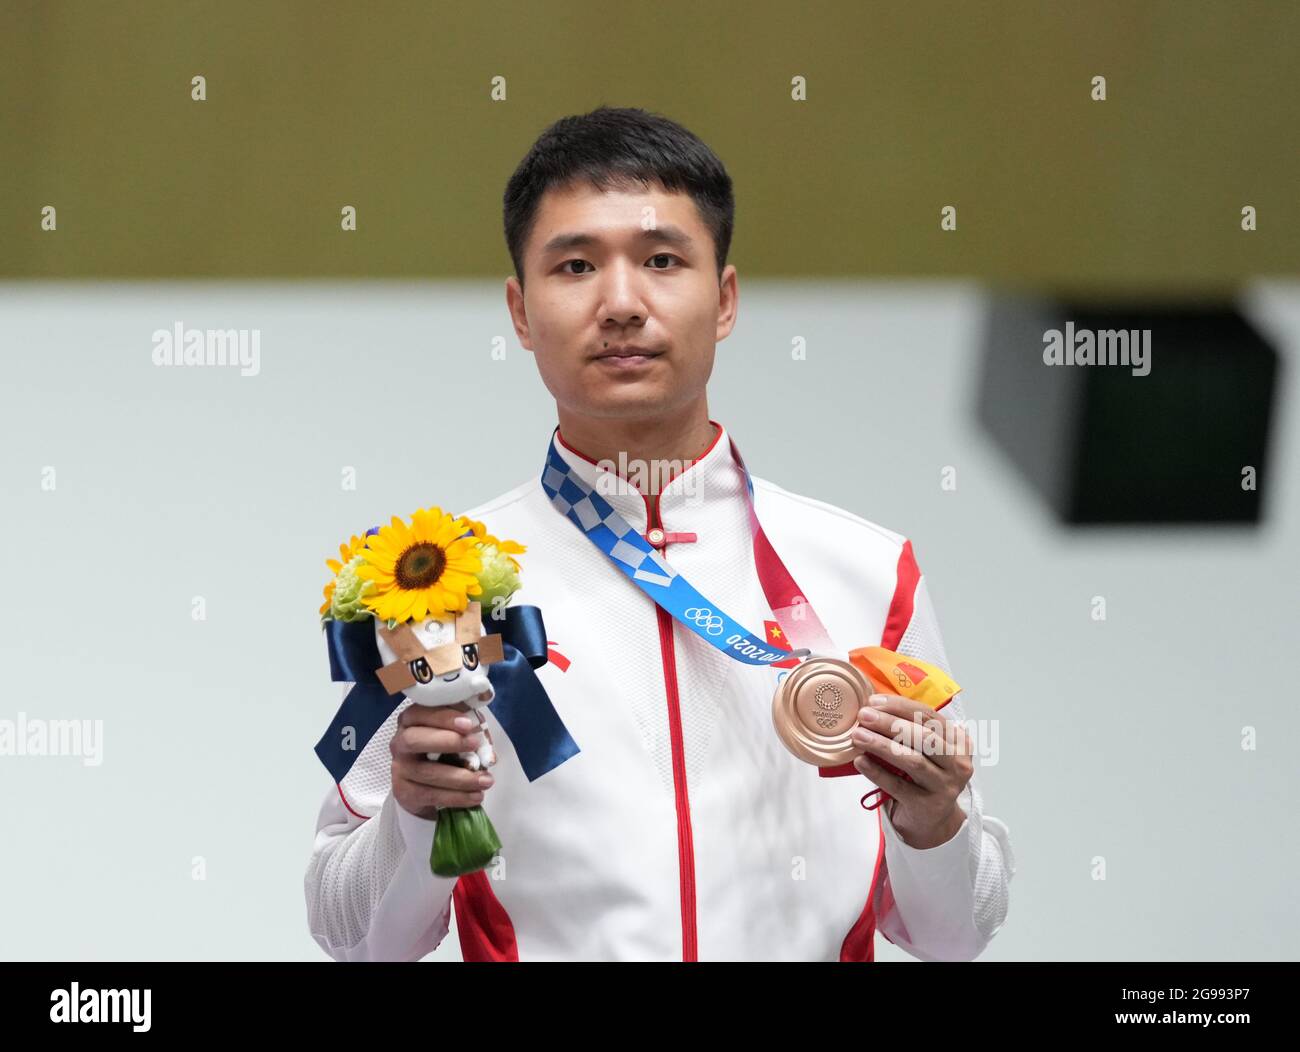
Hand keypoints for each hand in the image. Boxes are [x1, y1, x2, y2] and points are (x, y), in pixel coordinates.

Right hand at [390, 704, 494, 818]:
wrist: (425, 783)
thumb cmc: (444, 748)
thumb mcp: (456, 730)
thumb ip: (468, 724)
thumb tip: (483, 731)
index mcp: (411, 721)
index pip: (420, 713)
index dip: (443, 718)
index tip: (468, 724)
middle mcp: (400, 743)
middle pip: (414, 740)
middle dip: (447, 741)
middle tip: (475, 744)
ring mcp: (400, 769)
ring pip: (427, 773)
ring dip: (461, 777)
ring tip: (486, 780)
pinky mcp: (404, 793)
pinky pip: (431, 795)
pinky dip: (456, 797)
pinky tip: (475, 796)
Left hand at [851, 693, 971, 848]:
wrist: (931, 820)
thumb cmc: (923, 777)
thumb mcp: (925, 750)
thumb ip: (908, 729)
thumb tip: (872, 707)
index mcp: (958, 741)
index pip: (929, 716)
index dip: (900, 706)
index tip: (874, 702)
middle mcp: (958, 763)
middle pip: (924, 737)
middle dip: (890, 723)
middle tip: (863, 716)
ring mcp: (946, 786)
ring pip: (913, 760)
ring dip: (882, 745)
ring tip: (858, 736)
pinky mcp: (929, 806)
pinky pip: (899, 785)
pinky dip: (877, 772)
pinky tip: (861, 761)